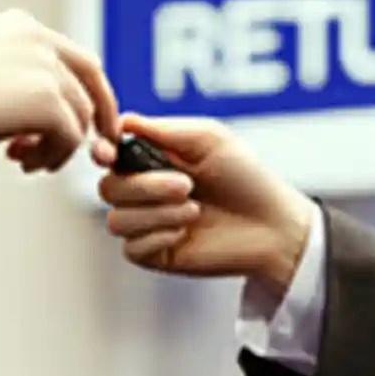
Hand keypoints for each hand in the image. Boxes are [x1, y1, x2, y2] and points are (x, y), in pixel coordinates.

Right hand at [0, 9, 117, 171]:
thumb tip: (54, 115)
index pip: (78, 58)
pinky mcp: (47, 102)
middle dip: (96, 120)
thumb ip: (22, 81)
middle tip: (93, 149)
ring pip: (79, 117)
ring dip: (59, 147)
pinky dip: (53, 157)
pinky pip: (69, 139)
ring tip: (29, 160)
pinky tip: (27, 163)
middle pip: (91, 83)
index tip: (92, 121)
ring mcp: (46, 70)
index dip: (90, 92)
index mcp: (24, 28)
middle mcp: (40, 41)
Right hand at [92, 114, 314, 299]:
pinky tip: (185, 234)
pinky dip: (158, 237)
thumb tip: (122, 121)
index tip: (109, 154)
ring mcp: (147, 224)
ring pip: (116, 221)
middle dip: (145, 186)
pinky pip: (131, 248)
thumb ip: (162, 130)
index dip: (102, 153)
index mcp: (151, 160)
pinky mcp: (154, 254)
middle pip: (107, 189)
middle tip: (187, 186)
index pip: (108, 155)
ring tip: (194, 210)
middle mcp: (144, 192)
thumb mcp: (208, 139)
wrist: (272, 226)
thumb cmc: (245, 177)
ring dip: (156, 214)